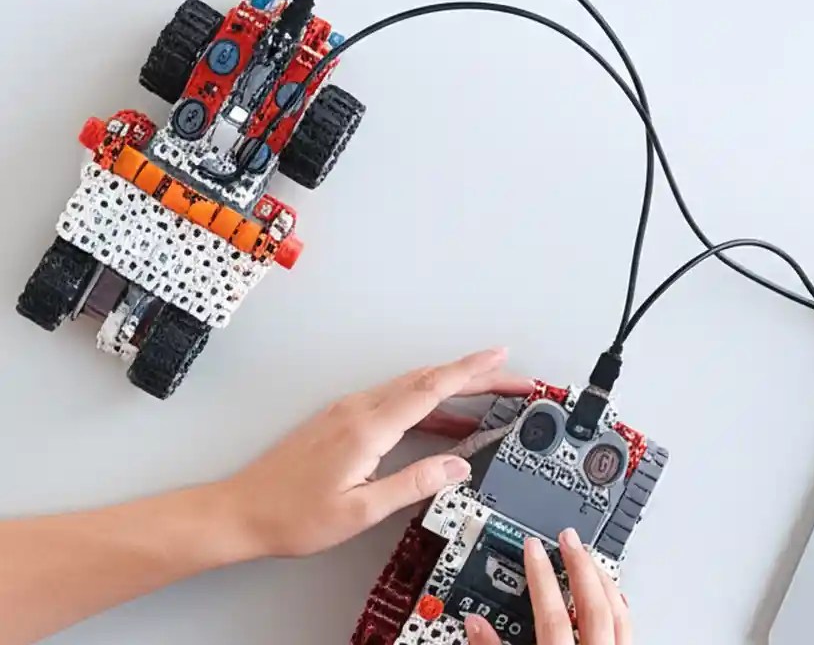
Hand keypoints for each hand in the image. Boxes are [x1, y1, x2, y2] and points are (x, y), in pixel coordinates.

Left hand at [215, 348, 532, 558]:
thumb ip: (414, 484)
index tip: (503, 358)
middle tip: (512, 380)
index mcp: (369, 428)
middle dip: (476, 376)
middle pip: (429, 380)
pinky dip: (428, 403)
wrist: (241, 511)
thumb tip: (458, 467)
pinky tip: (442, 422)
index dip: (473, 371)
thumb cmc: (292, 516)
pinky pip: (396, 401)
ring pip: (413, 388)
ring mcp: (348, 412)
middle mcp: (359, 410)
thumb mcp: (361, 510)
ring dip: (453, 389)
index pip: (433, 389)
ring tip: (489, 400)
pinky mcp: (342, 420)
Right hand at [465, 529, 631, 644]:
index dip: (541, 578)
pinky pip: (628, 630)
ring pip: (617, 615)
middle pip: (592, 607)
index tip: (533, 548)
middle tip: (569, 538)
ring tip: (588, 557)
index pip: (552, 616)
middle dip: (580, 567)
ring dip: (603, 581)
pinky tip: (611, 593)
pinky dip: (619, 607)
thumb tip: (475, 625)